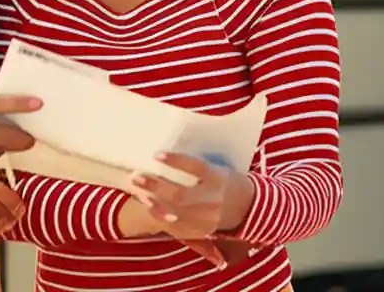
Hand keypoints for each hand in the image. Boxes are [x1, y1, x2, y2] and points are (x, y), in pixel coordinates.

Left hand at [130, 153, 254, 238]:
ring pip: (176, 213)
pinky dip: (161, 217)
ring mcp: (208, 218)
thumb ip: (197, 165)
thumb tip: (165, 153)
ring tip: (138, 192)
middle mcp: (214, 199)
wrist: (247, 207)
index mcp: (219, 178)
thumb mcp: (218, 168)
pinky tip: (148, 206)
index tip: (157, 155)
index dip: (177, 161)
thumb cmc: (225, 180)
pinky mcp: (202, 231)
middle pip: (181, 195)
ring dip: (154, 203)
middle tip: (136, 176)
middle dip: (155, 186)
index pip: (197, 168)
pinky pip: (178, 227)